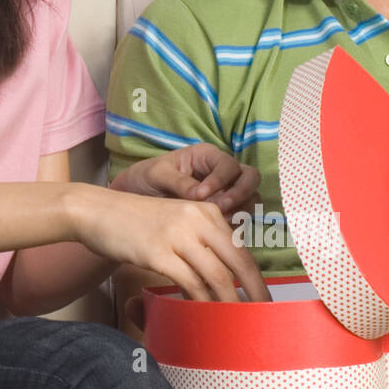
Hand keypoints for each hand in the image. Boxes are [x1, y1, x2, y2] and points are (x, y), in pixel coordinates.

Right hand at [74, 183, 271, 303]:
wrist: (96, 210)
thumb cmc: (135, 221)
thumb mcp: (175, 220)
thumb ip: (200, 240)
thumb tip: (222, 276)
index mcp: (205, 210)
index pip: (240, 248)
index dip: (255, 277)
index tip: (262, 298)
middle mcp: (196, 219)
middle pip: (238, 262)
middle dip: (254, 293)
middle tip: (261, 316)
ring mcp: (177, 235)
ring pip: (216, 276)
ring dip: (229, 303)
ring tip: (234, 323)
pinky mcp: (158, 253)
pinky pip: (189, 284)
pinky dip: (200, 303)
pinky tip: (201, 314)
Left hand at [112, 144, 259, 215]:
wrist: (137, 196)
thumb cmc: (147, 178)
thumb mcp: (157, 175)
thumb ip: (179, 182)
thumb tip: (200, 196)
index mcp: (207, 156)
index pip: (228, 164)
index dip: (220, 179)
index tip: (201, 195)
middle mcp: (222, 173)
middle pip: (251, 178)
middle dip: (241, 193)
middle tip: (221, 208)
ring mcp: (227, 193)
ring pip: (251, 199)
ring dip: (241, 210)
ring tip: (220, 222)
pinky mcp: (225, 213)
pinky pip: (241, 218)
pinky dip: (236, 225)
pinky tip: (218, 232)